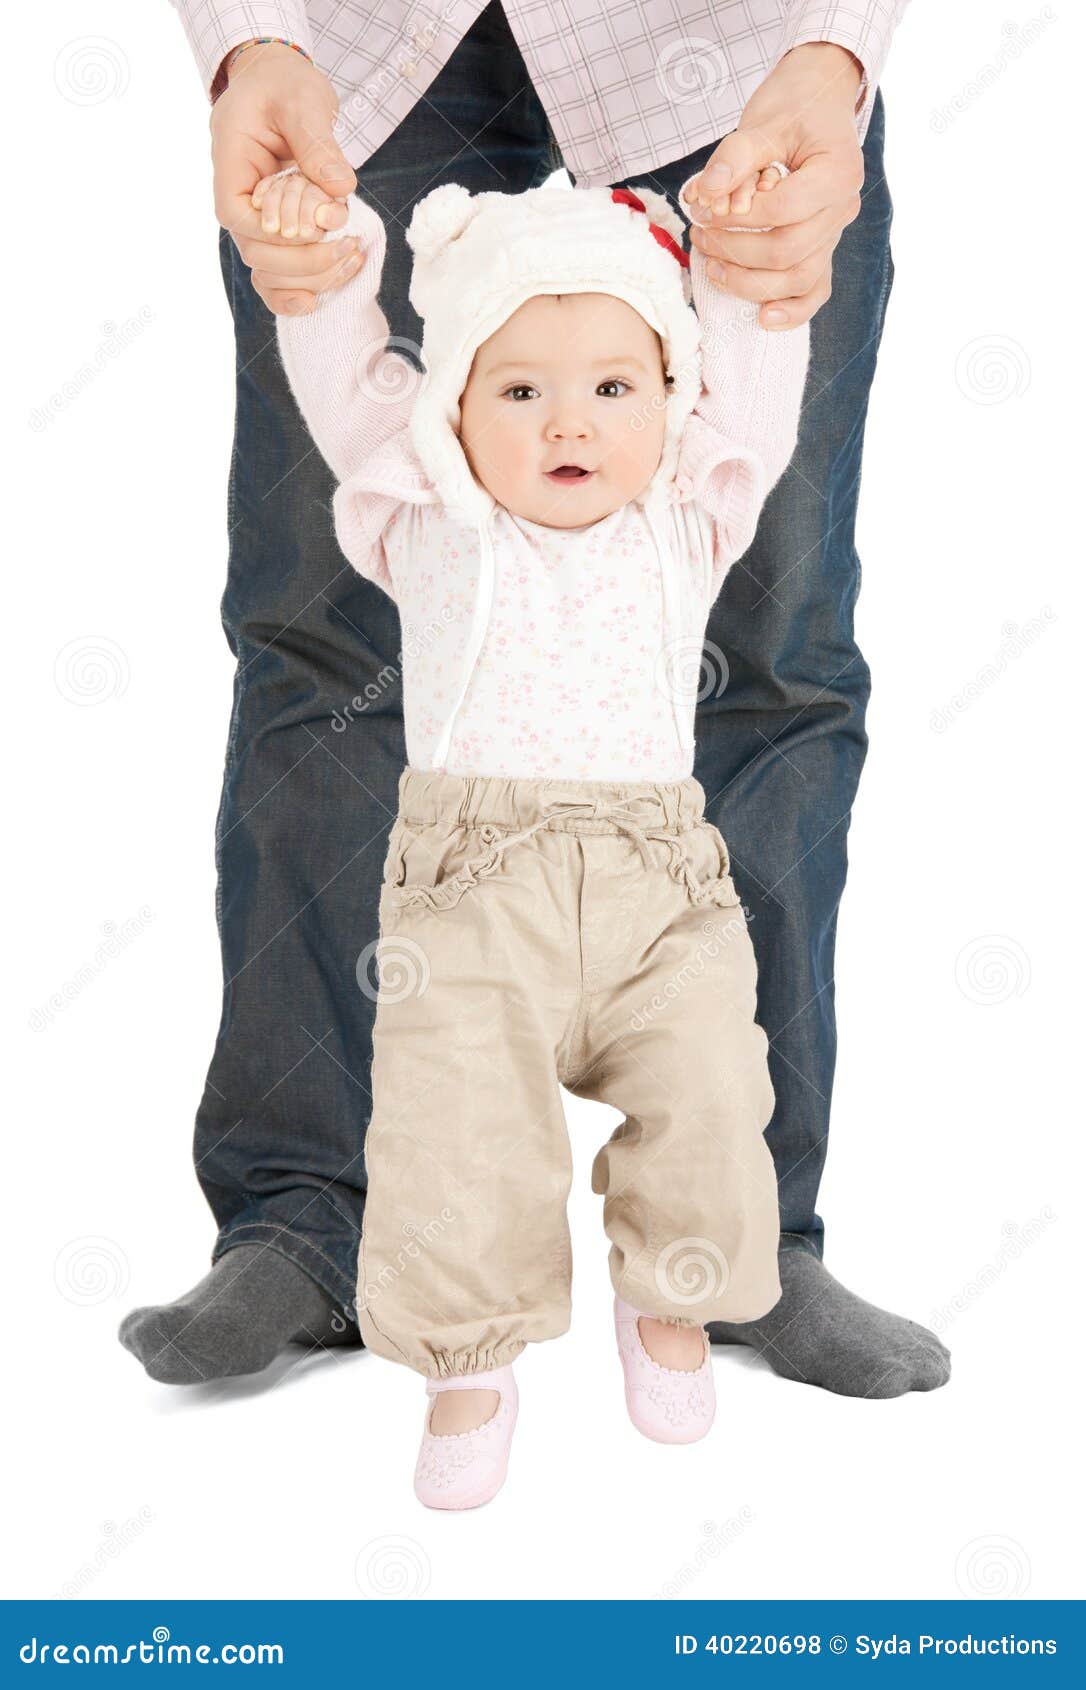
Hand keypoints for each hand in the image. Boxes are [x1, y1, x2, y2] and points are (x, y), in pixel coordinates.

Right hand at [211, 41, 358, 314]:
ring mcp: (256, 220)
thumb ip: (317, 143)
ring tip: (352, 258)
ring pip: (268, 271)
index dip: (276, 231)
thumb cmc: (284, 85)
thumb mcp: (302, 101)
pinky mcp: (276, 232)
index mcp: (230, 164)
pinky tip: (319, 299)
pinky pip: (275, 276)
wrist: (279, 84)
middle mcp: (239, 200)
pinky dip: (295, 293)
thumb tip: (341, 189)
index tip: (318, 223)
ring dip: (310, 277)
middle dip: (304, 260)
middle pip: (255, 253)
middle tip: (348, 245)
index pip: (236, 215)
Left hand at [681, 43, 865, 328]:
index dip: (738, 219)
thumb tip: (704, 195)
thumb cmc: (793, 105)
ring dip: (749, 281)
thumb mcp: (762, 121)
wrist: (819, 99)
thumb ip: (734, 157)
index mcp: (838, 172)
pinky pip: (815, 289)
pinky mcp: (823, 245)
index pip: (783, 212)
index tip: (704, 210)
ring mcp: (836, 231)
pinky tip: (762, 318)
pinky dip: (791, 310)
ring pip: (799, 278)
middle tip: (700, 236)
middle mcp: (843, 208)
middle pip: (789, 253)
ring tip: (711, 265)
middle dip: (735, 252)